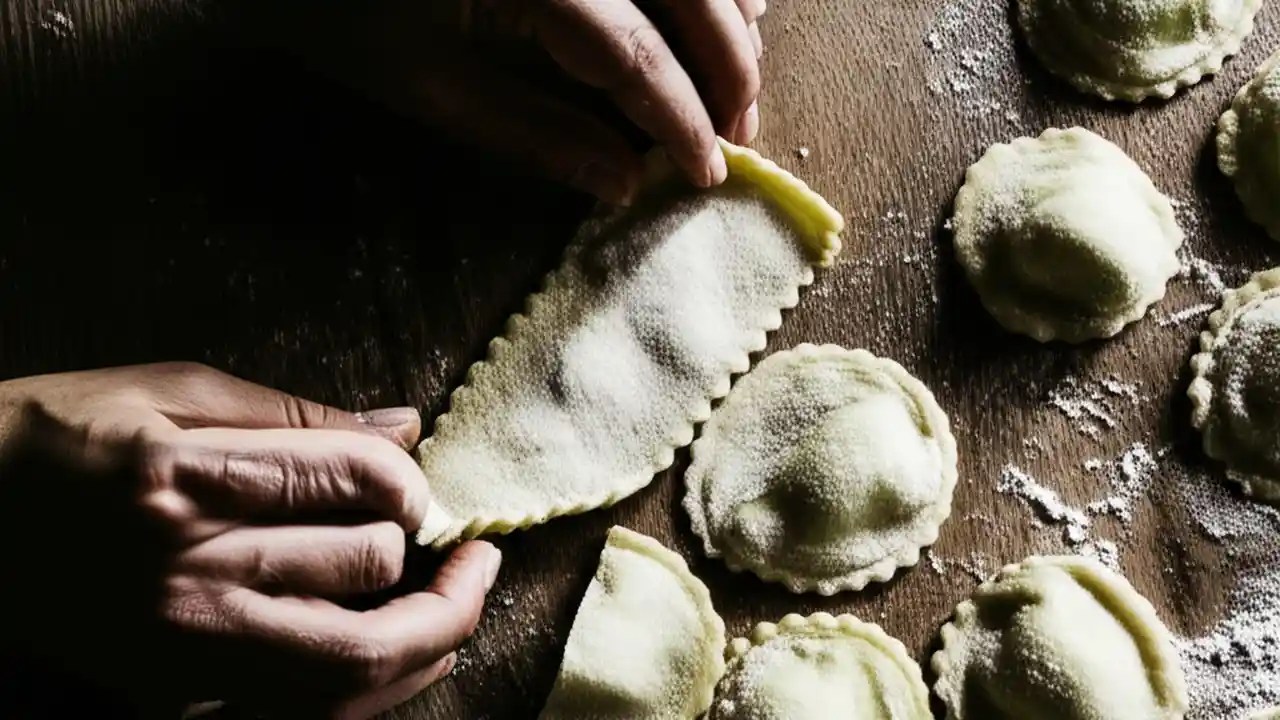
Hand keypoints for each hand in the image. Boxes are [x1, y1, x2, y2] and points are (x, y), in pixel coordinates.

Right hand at [0, 363, 499, 719]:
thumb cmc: (59, 432)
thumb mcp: (169, 387)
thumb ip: (295, 415)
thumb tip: (402, 429)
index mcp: (189, 475)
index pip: (359, 483)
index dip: (414, 482)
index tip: (415, 480)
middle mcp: (187, 568)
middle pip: (369, 568)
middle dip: (427, 550)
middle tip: (458, 543)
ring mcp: (179, 642)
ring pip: (352, 661)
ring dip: (432, 631)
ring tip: (464, 598)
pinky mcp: (169, 687)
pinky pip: (302, 706)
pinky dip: (371, 685)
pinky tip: (408, 651)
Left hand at [246, 0, 766, 204]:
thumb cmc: (337, 7)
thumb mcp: (424, 84)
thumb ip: (532, 135)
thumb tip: (622, 183)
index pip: (635, 56)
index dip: (683, 119)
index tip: (710, 172)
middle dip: (729, 68)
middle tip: (743, 133)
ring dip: (731, 12)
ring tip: (745, 73)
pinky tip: (723, 1)